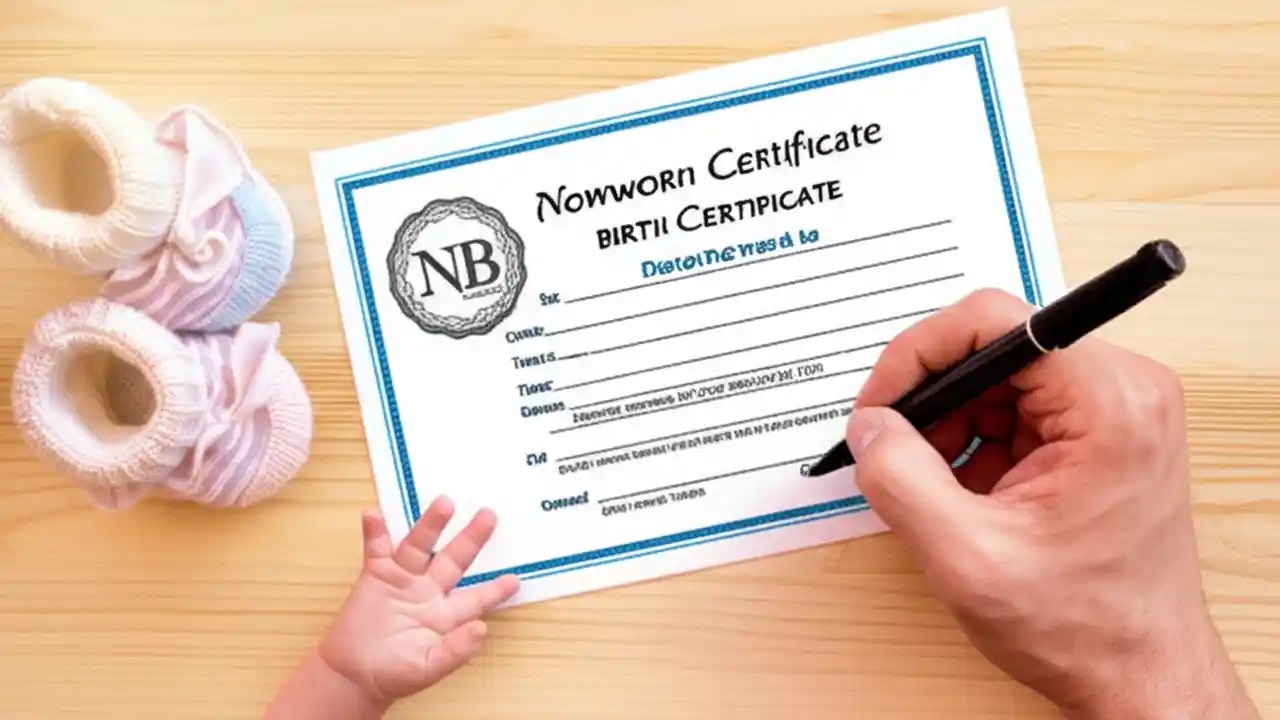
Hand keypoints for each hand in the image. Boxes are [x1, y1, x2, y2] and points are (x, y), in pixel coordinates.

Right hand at [318, 497, 519, 706]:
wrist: (355, 675)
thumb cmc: (395, 674)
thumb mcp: (430, 667)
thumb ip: (457, 650)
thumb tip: (482, 629)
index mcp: (447, 614)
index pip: (477, 598)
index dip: (495, 590)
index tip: (515, 580)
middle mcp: (429, 591)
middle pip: (454, 560)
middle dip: (471, 538)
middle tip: (489, 516)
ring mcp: (403, 580)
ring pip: (419, 546)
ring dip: (430, 524)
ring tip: (444, 503)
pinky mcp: (376, 576)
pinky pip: (377, 549)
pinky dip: (375, 532)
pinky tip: (374, 514)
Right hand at [845, 289, 1258, 718]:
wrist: (1138, 675)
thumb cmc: (1083, 628)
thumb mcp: (967, 557)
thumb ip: (901, 480)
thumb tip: (867, 427)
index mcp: (1110, 403)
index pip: (992, 321)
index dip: (919, 353)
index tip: (881, 404)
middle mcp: (1123, 390)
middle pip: (993, 346)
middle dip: (932, 399)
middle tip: (897, 453)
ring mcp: (1114, 409)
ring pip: (997, 378)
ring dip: (951, 425)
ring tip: (938, 487)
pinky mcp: (1099, 432)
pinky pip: (1014, 408)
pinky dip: (974, 443)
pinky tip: (966, 492)